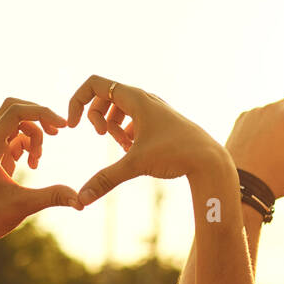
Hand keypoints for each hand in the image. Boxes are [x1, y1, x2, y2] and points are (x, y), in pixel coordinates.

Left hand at [0, 98, 80, 247]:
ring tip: (38, 160)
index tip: (63, 127)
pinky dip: (30, 144)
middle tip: (57, 131)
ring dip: (35, 135)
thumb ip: (53, 197)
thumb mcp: (23, 206)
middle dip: (39, 116)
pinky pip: (15, 138)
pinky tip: (33, 164)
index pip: (16, 113)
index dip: (42, 113)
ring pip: (17, 124)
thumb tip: (82, 200)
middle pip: (13, 109)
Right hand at [68, 75, 226, 203]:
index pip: (94, 84)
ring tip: (123, 146)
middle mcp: (144, 99)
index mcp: (136, 98)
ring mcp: (154, 109)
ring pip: (120, 108)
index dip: (78, 101)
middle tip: (103, 138)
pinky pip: (134, 118)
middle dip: (96, 117)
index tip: (74, 125)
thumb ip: (106, 179)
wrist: (209, 159)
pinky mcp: (161, 122)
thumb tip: (81, 200)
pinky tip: (134, 149)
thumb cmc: (176, 154)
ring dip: (113, 125)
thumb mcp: (136, 164)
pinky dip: (127, 131)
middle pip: (104, 96)